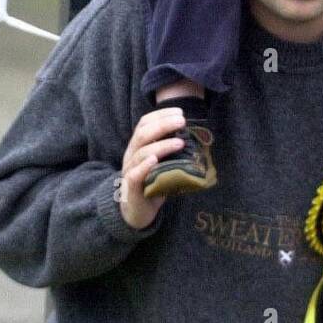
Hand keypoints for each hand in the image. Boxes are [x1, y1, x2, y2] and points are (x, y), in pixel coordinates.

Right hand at [117, 107, 185, 228]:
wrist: (136, 211)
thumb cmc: (152, 183)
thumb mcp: (161, 163)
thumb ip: (170, 150)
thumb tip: (193, 137)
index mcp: (138, 146)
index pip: (144, 123)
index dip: (161, 115)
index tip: (180, 112)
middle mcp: (131, 155)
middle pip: (142, 134)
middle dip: (163, 125)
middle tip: (182, 121)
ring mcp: (130, 170)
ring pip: (141, 153)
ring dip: (162, 145)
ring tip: (180, 143)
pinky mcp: (131, 187)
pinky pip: (135, 173)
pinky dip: (145, 165)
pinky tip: (155, 160)